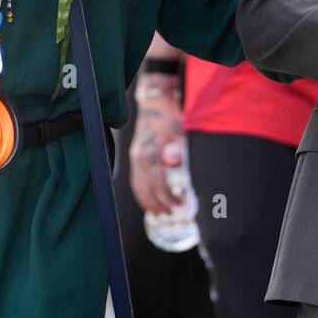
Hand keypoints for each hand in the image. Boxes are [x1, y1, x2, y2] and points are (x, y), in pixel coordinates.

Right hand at [129, 78, 183, 215]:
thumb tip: (175, 161)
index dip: (169, 196)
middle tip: (172, 215)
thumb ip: (179, 145)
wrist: (156, 101)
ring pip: (138, 186)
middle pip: (145, 188)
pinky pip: (137, 180)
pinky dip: (143, 193)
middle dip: (158, 204)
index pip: (158, 181)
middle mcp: (139, 155)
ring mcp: (136, 156)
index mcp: (150, 150)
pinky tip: (151, 203)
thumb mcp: (180, 127)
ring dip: (148, 202)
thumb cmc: (172, 115)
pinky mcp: (136, 156)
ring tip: (161, 215)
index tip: (181, 206)